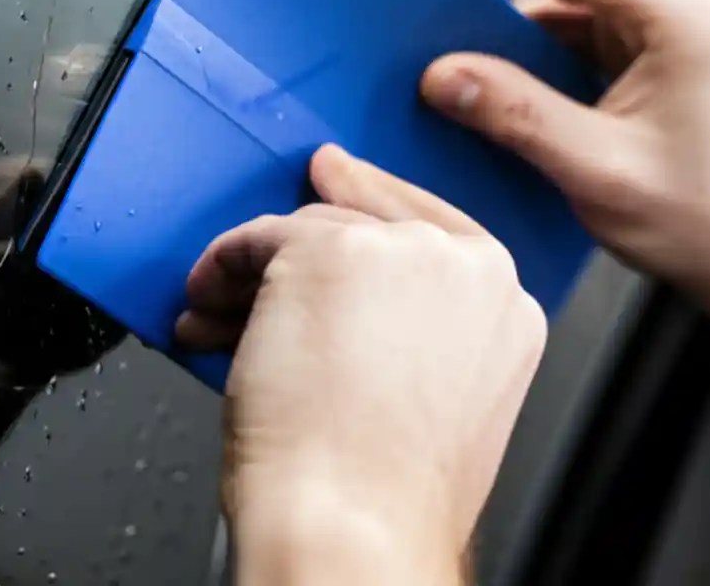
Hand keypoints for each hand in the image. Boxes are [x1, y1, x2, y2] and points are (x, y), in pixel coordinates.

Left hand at [178, 146, 546, 583]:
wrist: (355, 525)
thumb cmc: (384, 494)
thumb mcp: (429, 402)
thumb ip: (408, 335)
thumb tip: (341, 311)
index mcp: (504, 310)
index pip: (432, 234)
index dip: (371, 207)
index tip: (334, 184)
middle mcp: (468, 269)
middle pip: (366, 224)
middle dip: (297, 258)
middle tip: (247, 276)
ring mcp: (405, 251)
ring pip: (308, 231)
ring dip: (250, 275)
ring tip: (215, 317)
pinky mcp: (332, 249)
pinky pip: (256, 238)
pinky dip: (220, 269)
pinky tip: (205, 307)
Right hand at [421, 0, 709, 298]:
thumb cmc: (697, 216)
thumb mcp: (595, 169)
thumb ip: (516, 115)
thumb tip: (443, 76)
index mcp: (678, 13)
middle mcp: (675, 1)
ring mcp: (659, 20)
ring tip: (450, 20)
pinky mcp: (642, 46)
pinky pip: (571, 16)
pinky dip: (525, 30)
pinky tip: (490, 59)